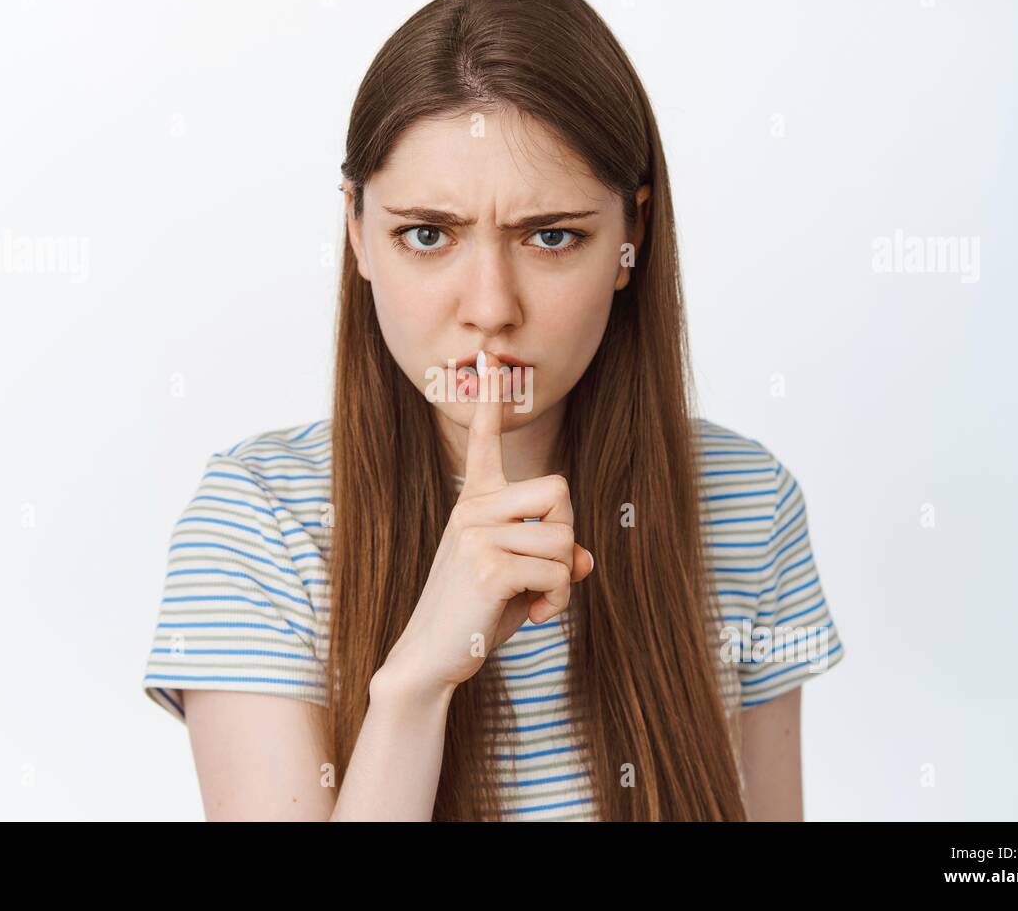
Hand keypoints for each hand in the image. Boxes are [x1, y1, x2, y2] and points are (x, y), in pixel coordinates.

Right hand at [381, 350, 594, 692]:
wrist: (431, 656)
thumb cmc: (475, 615)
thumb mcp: (518, 579)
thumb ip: (552, 558)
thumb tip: (586, 558)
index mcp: (475, 503)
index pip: (485, 442)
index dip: (491, 403)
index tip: (491, 360)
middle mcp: (473, 509)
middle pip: (559, 491)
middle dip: (566, 535)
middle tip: (547, 574)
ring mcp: (477, 534)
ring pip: (563, 540)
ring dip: (563, 581)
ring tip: (537, 602)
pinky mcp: (488, 565)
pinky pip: (556, 572)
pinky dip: (557, 601)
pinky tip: (535, 616)